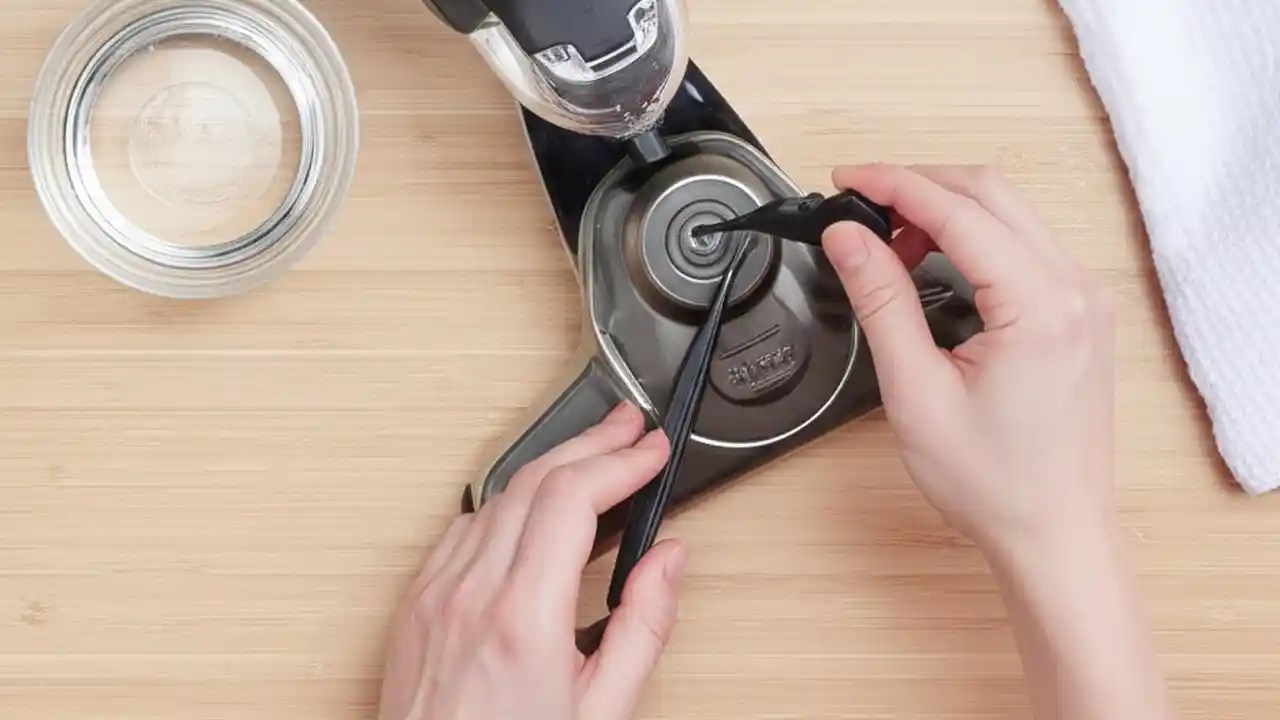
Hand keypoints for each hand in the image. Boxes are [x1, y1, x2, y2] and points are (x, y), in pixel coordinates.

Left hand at [377, 403, 686, 719]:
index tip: (653, 449)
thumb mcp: (604, 712)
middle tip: (631, 429)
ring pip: (495, 497)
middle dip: (590, 443)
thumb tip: (668, 558)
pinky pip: (461, 530)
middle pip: (534, 480)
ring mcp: (434, 595)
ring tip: (593, 459)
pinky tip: (531, 507)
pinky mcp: (414, 606)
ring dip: (549, 468)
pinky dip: (506, 503)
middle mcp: (470, 593)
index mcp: (524, 618)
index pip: (574, 499)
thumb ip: (644, 627)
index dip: (621, 460)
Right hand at [823, 164, 1170, 718]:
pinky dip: (974, 236)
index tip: (844, 180)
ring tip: (887, 240)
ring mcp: (1084, 299)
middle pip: (991, 193)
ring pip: (1010, 213)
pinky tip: (933, 260)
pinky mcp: (1080, 313)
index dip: (893, 184)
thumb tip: (847, 238)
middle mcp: (1075, 289)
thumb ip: (881, 302)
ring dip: (946, 210)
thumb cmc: (993, 482)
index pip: (958, 210)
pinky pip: (1025, 245)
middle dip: (918, 185)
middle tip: (857, 205)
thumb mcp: (915, 391)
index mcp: (1040, 304)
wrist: (1054, 534)